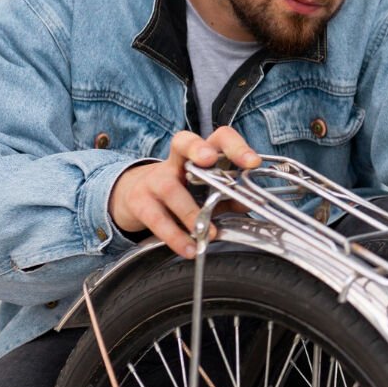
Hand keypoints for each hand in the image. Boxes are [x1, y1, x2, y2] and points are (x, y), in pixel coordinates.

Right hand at [108, 127, 261, 257]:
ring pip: (171, 188)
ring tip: (208, 233)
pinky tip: (189, 248)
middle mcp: (175, 161)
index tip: (251, 162)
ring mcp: (154, 179)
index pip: (218, 138)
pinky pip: (158, 220)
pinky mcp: (140, 203)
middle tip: (210, 160)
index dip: (235, 146)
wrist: (136, 198)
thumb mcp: (209, 193)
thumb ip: (230, 197)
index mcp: (200, 154)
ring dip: (192, 213)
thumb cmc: (182, 193)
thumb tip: (248, 203)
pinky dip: (175, 237)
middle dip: (198, 149)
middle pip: (183, 143)